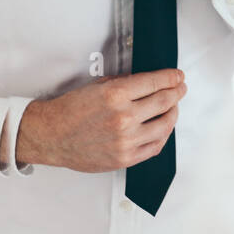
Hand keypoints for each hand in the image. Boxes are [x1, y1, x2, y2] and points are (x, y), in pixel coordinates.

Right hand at [9, 69, 186, 172]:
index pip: (155, 82)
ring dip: (173, 113)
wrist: (52, 135)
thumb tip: (149, 83)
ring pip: (164, 125)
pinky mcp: (125, 158)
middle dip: (177, 92)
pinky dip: (164, 135)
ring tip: (174, 107)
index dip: (171, 77)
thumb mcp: (98, 86)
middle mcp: (124, 117)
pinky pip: (155, 147)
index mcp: (116, 94)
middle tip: (180, 88)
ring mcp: (126, 140)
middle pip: (164, 101)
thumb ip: (125, 84)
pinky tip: (164, 128)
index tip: (178, 76)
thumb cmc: (72, 110)